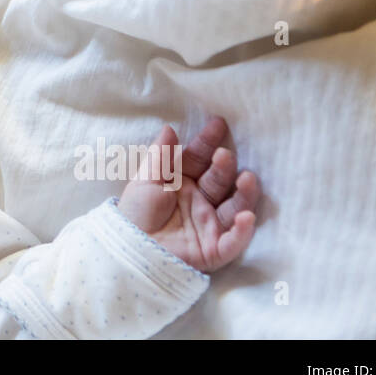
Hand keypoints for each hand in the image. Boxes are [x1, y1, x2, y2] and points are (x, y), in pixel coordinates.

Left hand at [116, 116, 259, 273]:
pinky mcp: (214, 249)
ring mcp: (209, 224)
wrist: (128, 251)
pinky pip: (233, 241)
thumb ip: (160, 157)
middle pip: (219, 181)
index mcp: (182, 182)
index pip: (200, 159)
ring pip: (234, 207)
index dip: (208, 142)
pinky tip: (246, 217)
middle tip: (224, 155)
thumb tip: (170, 128)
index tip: (219, 123)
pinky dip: (242, 230)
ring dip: (243, 194)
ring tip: (248, 179)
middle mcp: (200, 201)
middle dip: (225, 167)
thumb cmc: (135, 214)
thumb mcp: (145, 182)